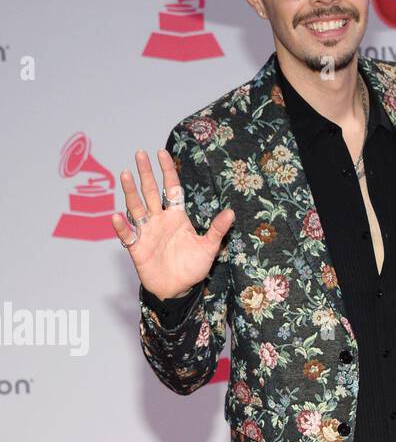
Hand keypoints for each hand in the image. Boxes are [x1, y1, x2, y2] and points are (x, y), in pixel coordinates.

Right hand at [112, 148, 234, 300]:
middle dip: (146, 173)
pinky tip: (118, 216)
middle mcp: (159, 220)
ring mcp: (147, 232)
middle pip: (151, 192)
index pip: (171, 188)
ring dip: (131, 192)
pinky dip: (122, 227)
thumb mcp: (208, 248)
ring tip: (126, 174)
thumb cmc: (192, 268)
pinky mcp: (136, 247)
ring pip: (137, 207)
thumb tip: (231, 212)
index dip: (167, 171)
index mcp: (177, 217)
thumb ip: (217, 230)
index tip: (162, 152)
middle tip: (140, 153)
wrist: (177, 289)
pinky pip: (127, 234)